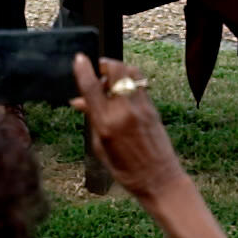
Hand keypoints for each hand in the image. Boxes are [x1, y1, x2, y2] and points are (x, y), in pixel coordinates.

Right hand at [71, 53, 186, 200]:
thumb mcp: (101, 148)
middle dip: (105, 64)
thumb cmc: (125, 170)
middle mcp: (124, 111)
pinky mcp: (152, 108)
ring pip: (130, 72)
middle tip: (98, 68)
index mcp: (106, 124)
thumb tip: (79, 101)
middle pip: (115, 70)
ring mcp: (141, 107)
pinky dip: (130, 79)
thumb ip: (92, 120)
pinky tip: (124, 89)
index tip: (79, 58)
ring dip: (118, 70)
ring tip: (111, 79)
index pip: (91, 88)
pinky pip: (140, 83)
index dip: (83, 69)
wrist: (159, 179)